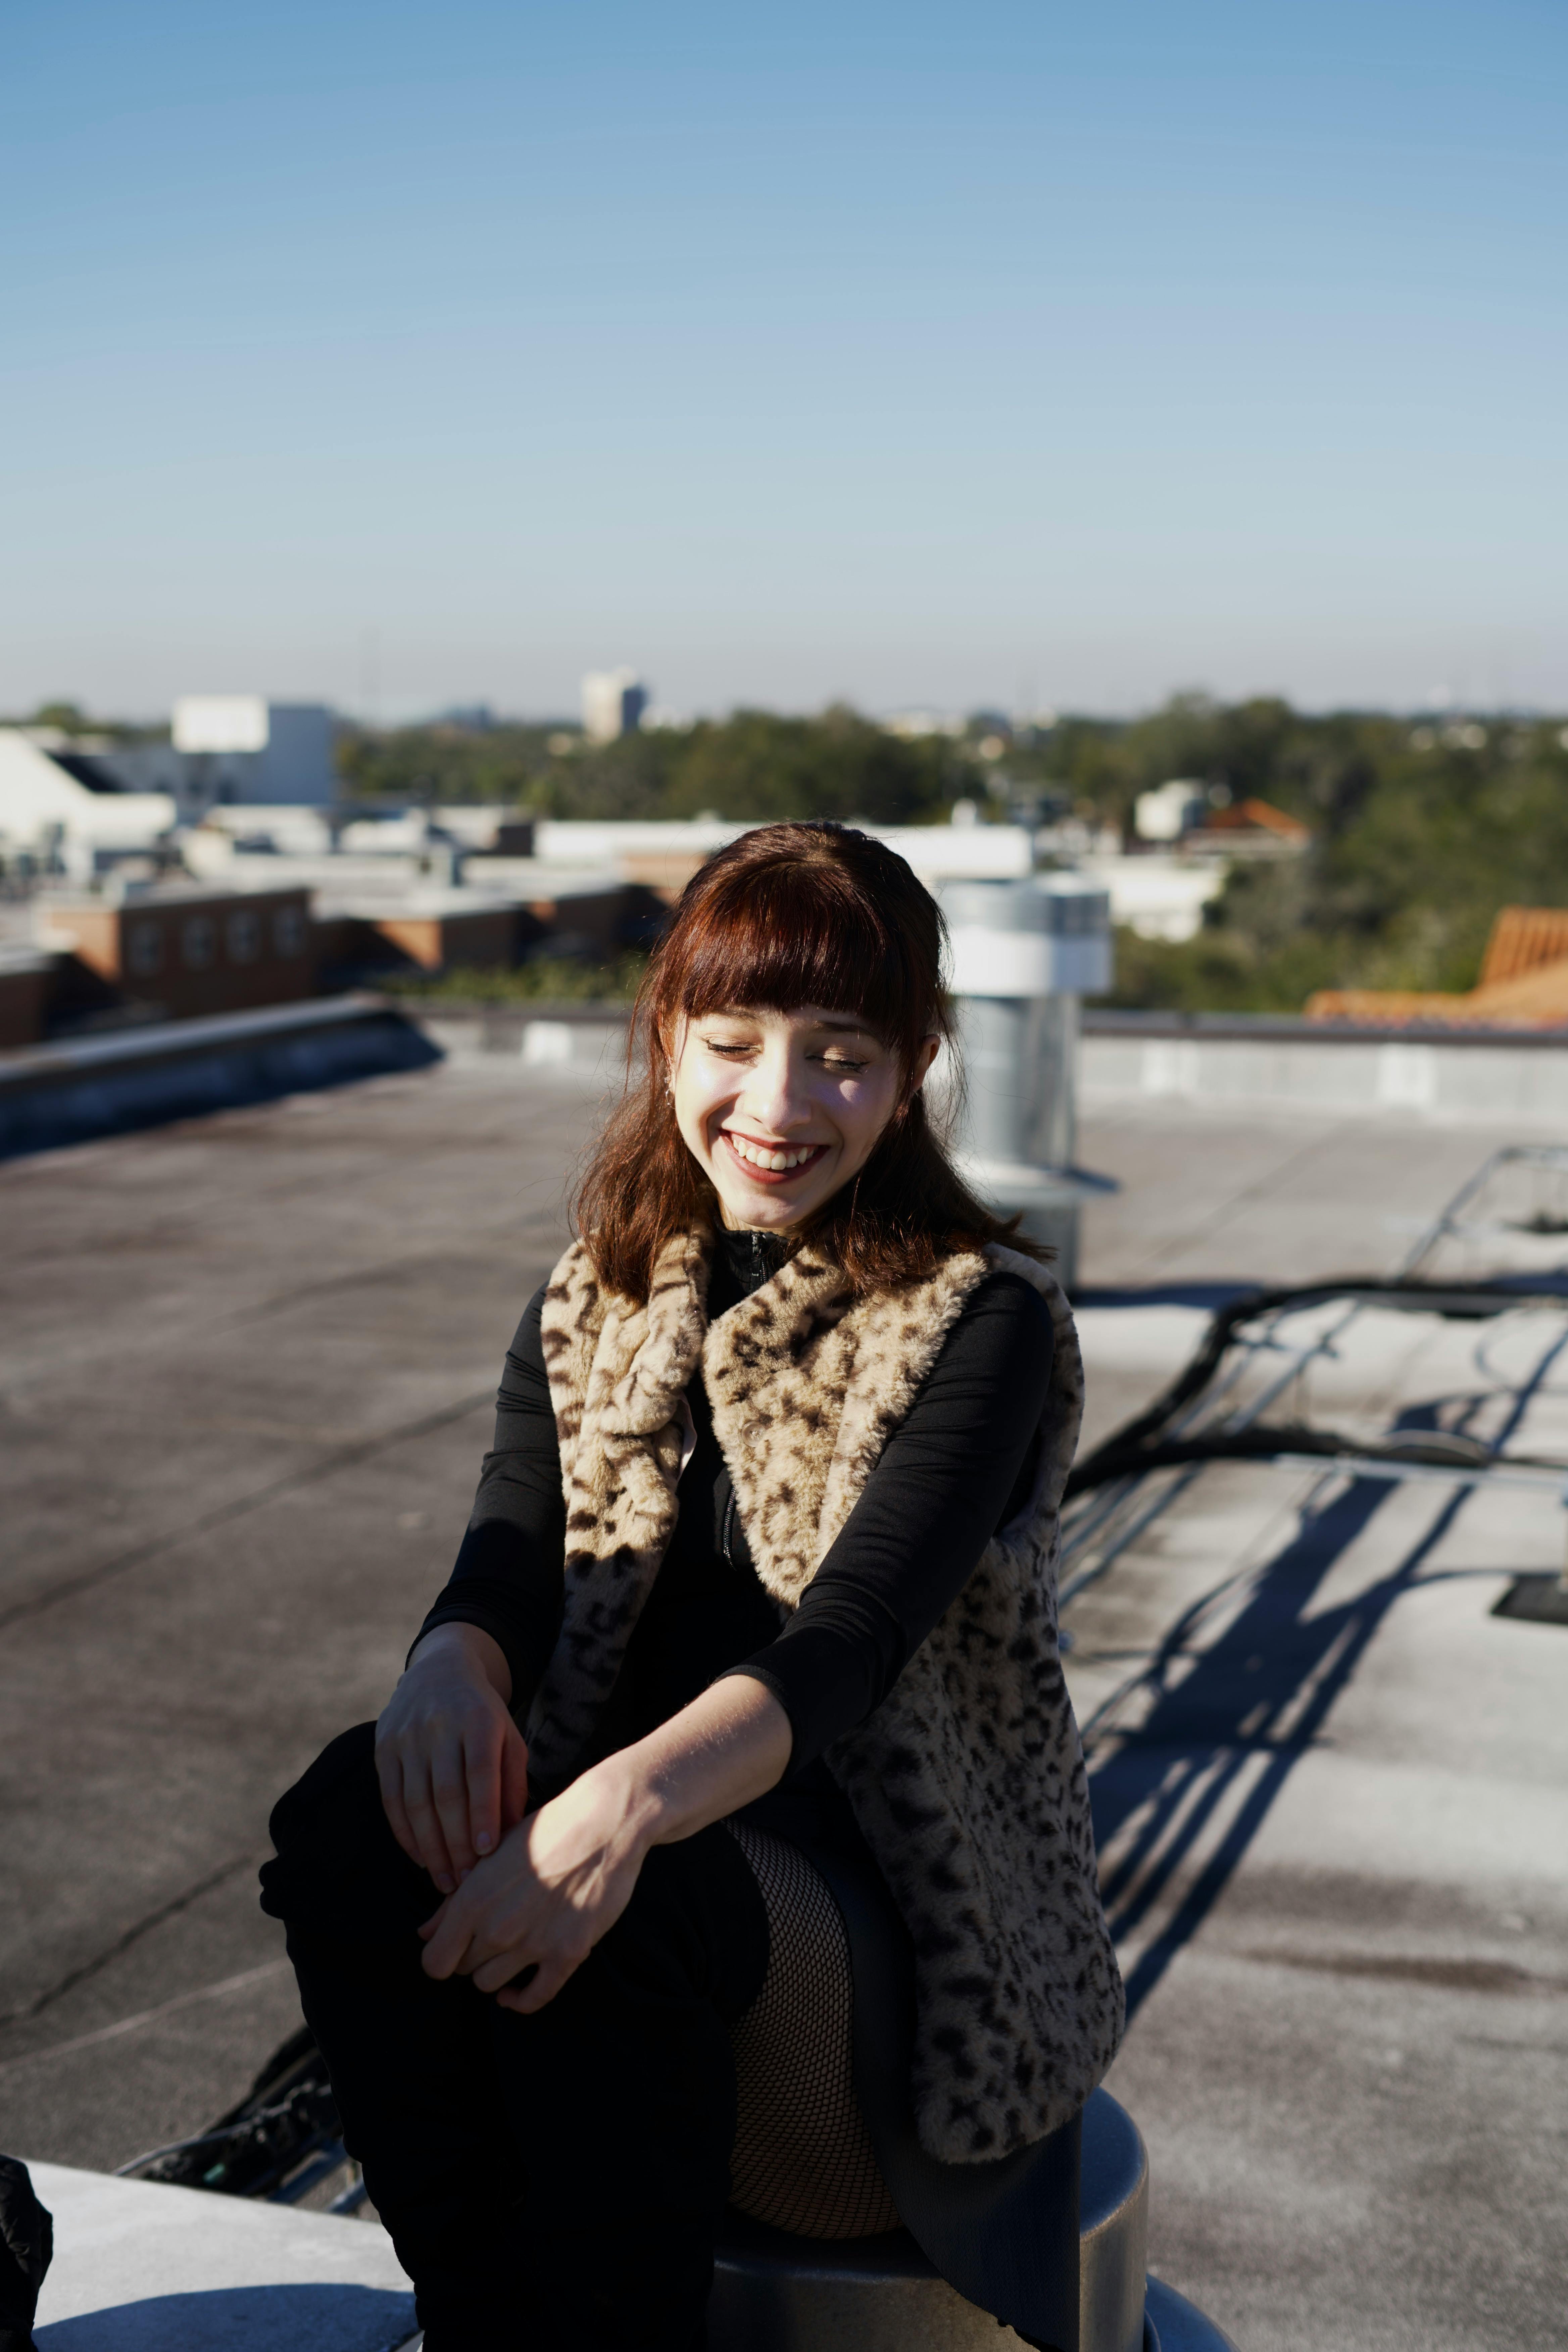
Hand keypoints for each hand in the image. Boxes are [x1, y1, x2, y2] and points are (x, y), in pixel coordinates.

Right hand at [374, 1624, 528, 1893]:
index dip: (482, 1812)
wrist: (439, 1671)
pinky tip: (422, 1858)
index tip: (486, 1852)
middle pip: (445, 1792)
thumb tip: (511, 1834)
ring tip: (445, 1880)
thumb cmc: (484, 1717)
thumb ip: (513, 1782)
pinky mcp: (383, 1747)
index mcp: (477, 1718)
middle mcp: (439, 1724)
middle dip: (456, 1842)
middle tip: (466, 1880)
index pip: (479, 1771)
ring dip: (430, 1847)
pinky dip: (406, 1834)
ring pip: (415, 1801)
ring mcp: (406, 1736)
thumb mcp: (508, 1738)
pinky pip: (391, 1799)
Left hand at [418, 1755, 655, 2013]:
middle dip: (470, 1957)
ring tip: (506, 1955)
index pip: (434, 1961)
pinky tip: (516, 1989)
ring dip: (495, 1973)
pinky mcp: (568, 1954)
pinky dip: (520, 2000)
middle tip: (488, 1938)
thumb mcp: (492, 1856)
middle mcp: (498, 1927)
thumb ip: (454, 1900)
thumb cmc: (546, 1831)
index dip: (441, 1957)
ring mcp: (533, 1943)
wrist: (604, 1823)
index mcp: (474, 1899)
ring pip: (491, 1985)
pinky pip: (534, 1998)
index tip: (453, 1949)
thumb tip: (425, 1934)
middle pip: (463, 1971)